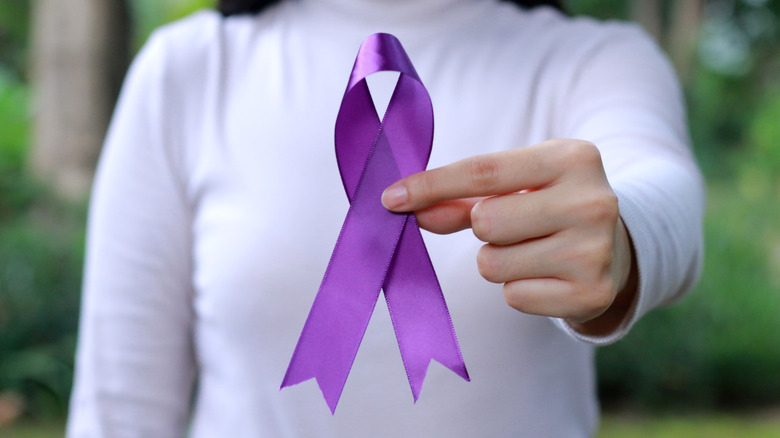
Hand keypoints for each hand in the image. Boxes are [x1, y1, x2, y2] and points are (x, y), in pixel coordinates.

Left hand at [382, 139, 637, 335]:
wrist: (617, 246)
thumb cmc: (551, 205)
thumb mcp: (518, 185)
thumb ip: (460, 196)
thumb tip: (404, 205)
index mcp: (572, 158)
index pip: (484, 171)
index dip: (432, 185)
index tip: (391, 198)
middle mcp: (592, 201)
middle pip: (485, 222)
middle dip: (484, 228)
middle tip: (515, 225)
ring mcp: (596, 250)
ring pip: (493, 263)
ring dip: (498, 261)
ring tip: (532, 249)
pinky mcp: (591, 293)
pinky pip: (513, 296)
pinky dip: (518, 288)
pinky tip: (546, 274)